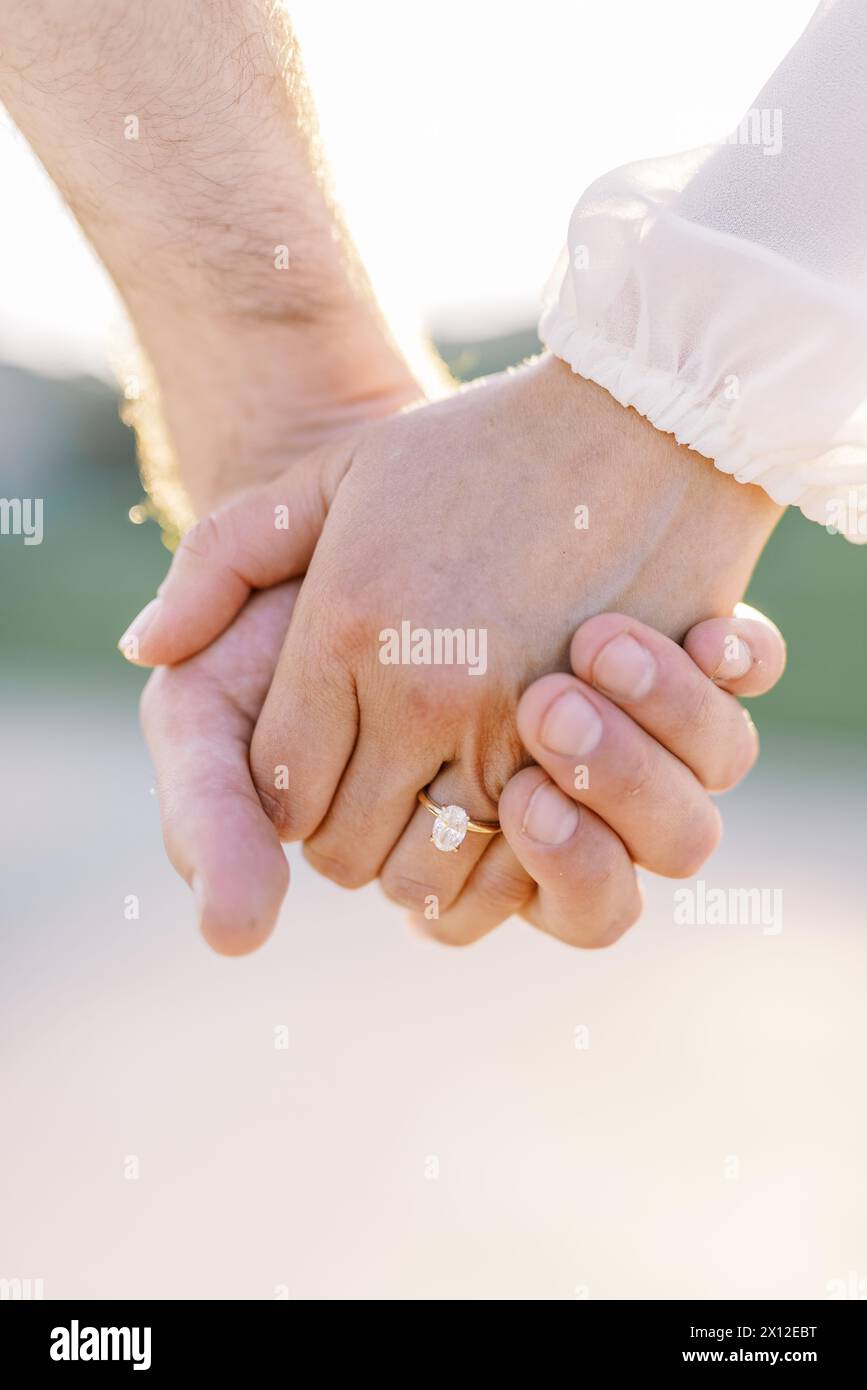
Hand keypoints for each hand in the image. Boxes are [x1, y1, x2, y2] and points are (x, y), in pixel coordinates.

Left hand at [127, 354, 781, 918]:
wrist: (641, 423)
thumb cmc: (475, 450)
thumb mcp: (335, 471)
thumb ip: (222, 558)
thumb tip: (145, 650)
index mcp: (346, 626)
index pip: (276, 789)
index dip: (285, 801)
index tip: (314, 773)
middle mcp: (421, 690)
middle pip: (343, 849)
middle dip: (343, 838)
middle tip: (367, 798)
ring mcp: (510, 724)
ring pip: (427, 870)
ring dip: (418, 857)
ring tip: (429, 805)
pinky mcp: (590, 742)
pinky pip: (518, 858)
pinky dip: (495, 855)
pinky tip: (497, 807)